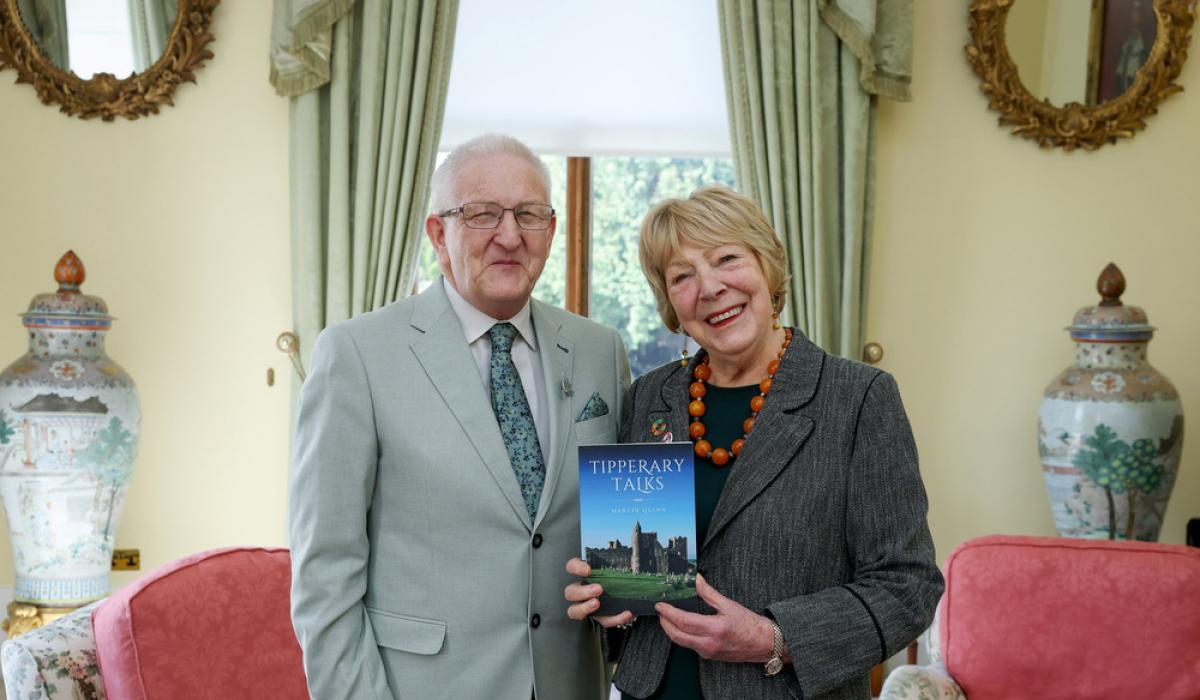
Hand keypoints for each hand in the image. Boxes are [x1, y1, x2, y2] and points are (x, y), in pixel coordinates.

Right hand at [564, 558, 634, 627]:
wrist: (628, 597)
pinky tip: (626, 614)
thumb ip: (619, 567)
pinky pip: (602, 621)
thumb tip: (632, 562)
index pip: (571, 567)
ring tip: (597, 604)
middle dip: (583, 591)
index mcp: (584, 576)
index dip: (576, 568)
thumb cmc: (617, 580)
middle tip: (598, 589)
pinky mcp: (597, 619)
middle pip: (570, 592)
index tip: (588, 570)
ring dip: (585, 607)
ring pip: (573, 610)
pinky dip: (615, 619)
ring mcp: (586, 607)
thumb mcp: (616, 570)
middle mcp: (581, 591)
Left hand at [656, 574, 784, 663]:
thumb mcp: (729, 604)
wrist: (765, 643)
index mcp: (714, 629)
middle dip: (664, 623)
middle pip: (677, 635)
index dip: (669, 613)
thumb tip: (696, 580)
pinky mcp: (710, 656)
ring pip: (682, 642)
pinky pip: (690, 646)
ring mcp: (708, 652)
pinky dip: (682, 635)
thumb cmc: (750, 624)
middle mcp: (709, 644)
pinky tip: (682, 626)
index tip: (660, 605)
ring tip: (667, 617)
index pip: (683, 621)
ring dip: (671, 630)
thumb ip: (709, 593)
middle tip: (660, 611)